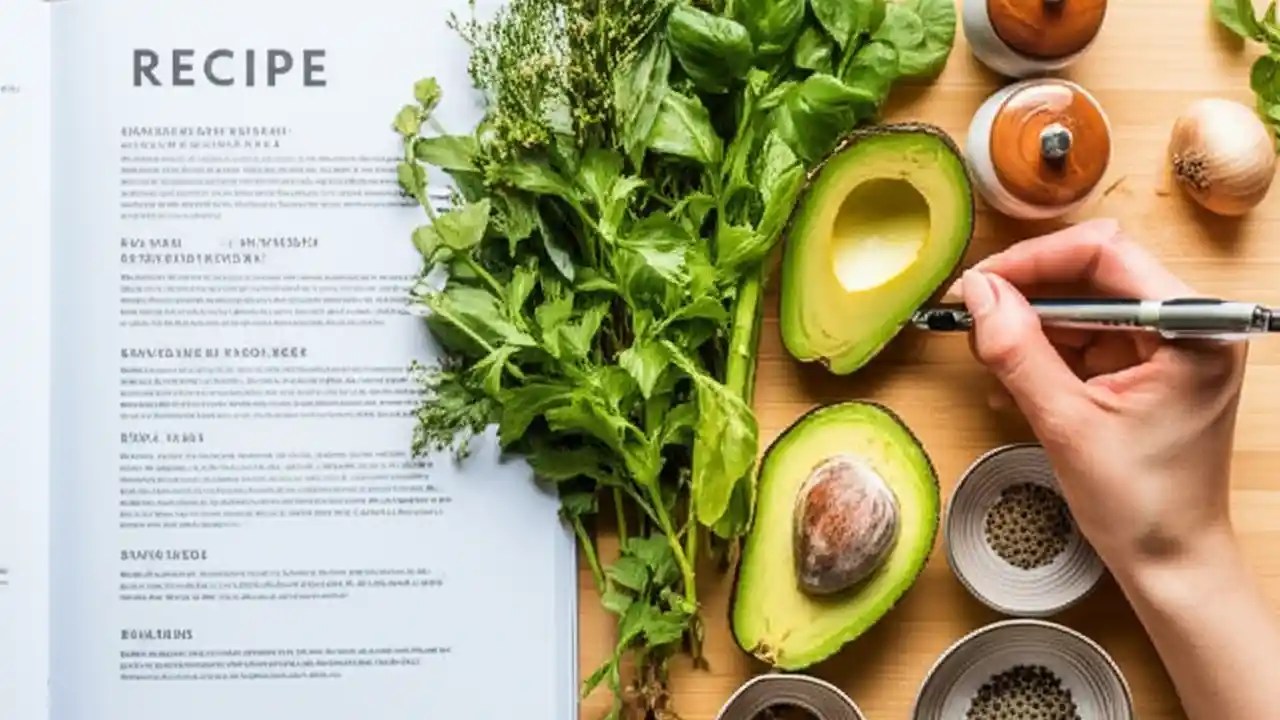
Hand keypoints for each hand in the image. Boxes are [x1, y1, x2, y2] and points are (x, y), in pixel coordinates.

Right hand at [951, 218, 1248, 576]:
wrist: (1170, 561)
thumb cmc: (1142, 504)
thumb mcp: (1067, 424)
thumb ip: (1019, 353)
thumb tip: (978, 294)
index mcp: (1192, 328)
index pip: (1105, 254)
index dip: (1034, 261)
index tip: (980, 283)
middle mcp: (1189, 324)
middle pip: (1094, 271)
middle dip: (1028, 291)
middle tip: (973, 313)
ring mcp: (1168, 345)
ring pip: (1083, 302)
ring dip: (1031, 323)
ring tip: (990, 354)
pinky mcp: (1146, 366)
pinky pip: (1086, 336)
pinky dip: (1045, 349)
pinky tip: (1013, 375)